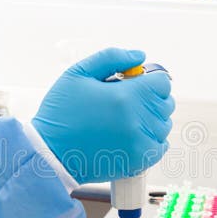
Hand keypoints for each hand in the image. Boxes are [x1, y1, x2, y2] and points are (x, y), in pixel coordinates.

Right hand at [32, 48, 173, 183]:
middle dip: (150, 98)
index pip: (162, 83)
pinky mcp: (138, 161)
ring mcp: (139, 143)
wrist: (50, 154)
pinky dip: (152, 138)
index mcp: (125, 96)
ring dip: (151, 118)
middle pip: (166, 103)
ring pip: (164, 124)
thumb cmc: (61, 113)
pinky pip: (161, 146)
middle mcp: (137, 120)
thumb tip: (140, 56)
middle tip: (128, 101)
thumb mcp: (78, 73)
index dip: (150, 80)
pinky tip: (132, 134)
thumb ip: (111, 58)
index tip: (136, 84)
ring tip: (126, 119)